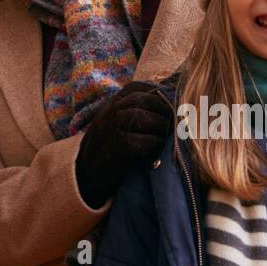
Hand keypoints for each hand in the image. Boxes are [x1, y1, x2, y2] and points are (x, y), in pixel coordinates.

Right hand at [74, 81, 173, 208]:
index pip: (136, 87)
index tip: (173, 102)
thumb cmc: (110, 150)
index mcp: (111, 105)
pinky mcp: (115, 148)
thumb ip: (135, 113)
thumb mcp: (117, 125)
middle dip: (163, 108)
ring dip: (160, 125)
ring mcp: (110, 129)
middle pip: (141, 99)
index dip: (158, 92)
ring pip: (139, 116)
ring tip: (169, 135)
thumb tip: (168, 105)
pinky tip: (158, 149)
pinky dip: (153, 143)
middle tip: (178, 120)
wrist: (88, 177)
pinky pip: (137, 140)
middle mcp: (109, 113)